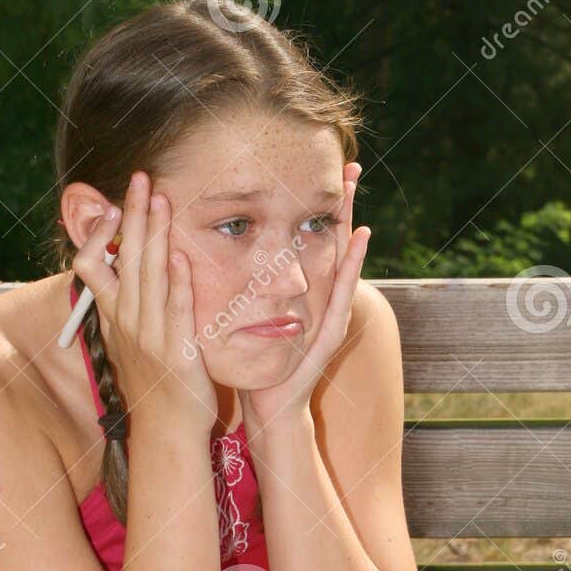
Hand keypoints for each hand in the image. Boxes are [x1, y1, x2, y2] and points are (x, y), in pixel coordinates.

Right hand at [71, 171, 220, 437]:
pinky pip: (175, 311)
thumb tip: (123, 273)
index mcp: (115, 316)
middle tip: (140, 178)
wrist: (169, 429)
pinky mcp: (176, 352)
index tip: (110, 206)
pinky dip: (176, 282)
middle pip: (124, 259)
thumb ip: (127, 306)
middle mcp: (127, 322)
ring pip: (147, 276)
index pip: (92, 265)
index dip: (99, 234)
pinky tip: (180, 255)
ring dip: (154, 235)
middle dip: (132, 215)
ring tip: (160, 199)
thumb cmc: (156, 383)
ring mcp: (150, 337)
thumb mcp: (132, 339)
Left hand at [239, 162, 368, 441]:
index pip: (307, 242)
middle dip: (341, 205)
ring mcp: (330, 312)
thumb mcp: (244, 316)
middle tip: (349, 165)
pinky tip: (359, 239)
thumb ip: (238, 287)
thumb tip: (211, 249)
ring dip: (350, 223)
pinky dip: (352, 266)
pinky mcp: (331, 332)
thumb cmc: (254, 363)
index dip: (312, 209)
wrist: (268, 405)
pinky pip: (343, 292)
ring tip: (355, 190)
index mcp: (299, 291)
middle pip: (331, 243)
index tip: (316, 170)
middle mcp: (320, 297)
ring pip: (343, 260)